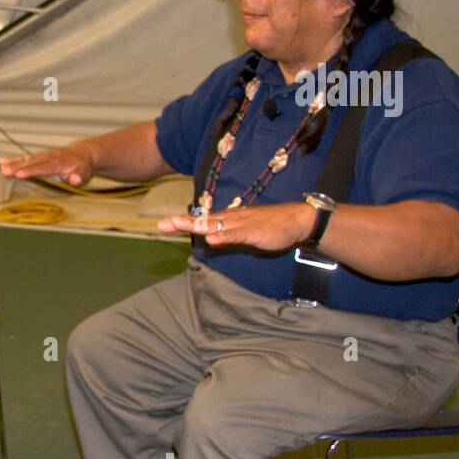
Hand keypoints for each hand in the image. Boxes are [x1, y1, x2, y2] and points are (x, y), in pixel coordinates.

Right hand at [0, 144, 93, 185]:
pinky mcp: (39, 156)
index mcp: (58, 163)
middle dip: (17, 167)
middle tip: (5, 171)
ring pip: (26, 159)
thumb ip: (79, 177)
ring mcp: (42, 155)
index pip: (43, 168)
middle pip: (31, 162)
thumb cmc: (82, 166)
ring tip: (1, 167)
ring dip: (13, 163)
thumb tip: (75, 180)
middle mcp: (48, 157)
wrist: (81, 153)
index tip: (19, 174)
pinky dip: (14, 159)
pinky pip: (25, 157)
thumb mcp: (84, 172)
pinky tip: (3, 161)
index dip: (31, 171)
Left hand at [158, 202, 316, 251]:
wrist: (295, 220)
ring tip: (180, 226)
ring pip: (216, 225)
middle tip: (163, 225)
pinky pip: (236, 234)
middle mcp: (231, 219)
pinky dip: (224, 236)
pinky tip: (212, 239)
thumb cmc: (269, 226)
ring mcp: (241, 224)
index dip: (183, 222)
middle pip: (203, 221)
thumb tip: (210, 237)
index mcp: (227, 220)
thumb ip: (227, 234)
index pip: (202, 220)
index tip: (164, 225)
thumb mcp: (244, 231)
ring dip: (197, 226)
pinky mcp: (254, 231)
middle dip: (183, 223)